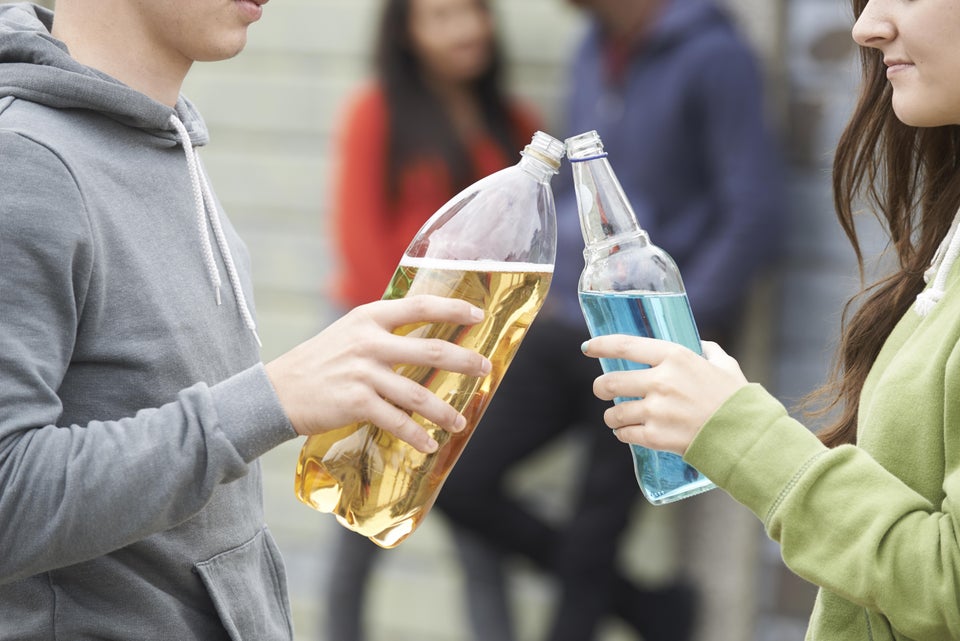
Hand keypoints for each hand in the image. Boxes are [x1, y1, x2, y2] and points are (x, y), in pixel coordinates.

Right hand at [265, 295, 491, 452]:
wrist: (274, 392)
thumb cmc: (316, 364)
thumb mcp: (347, 334)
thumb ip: (380, 333)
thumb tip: (422, 342)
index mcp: (368, 317)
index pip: (419, 305)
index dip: (453, 308)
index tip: (478, 313)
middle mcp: (368, 341)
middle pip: (431, 349)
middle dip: (464, 361)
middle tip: (485, 369)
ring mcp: (363, 372)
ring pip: (418, 393)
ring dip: (445, 410)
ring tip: (461, 421)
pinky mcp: (356, 402)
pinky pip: (397, 420)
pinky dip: (417, 435)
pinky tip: (429, 444)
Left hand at [581, 336, 747, 454]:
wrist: (746, 437)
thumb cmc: (736, 399)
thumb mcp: (724, 365)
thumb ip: (707, 352)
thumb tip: (699, 346)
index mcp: (675, 357)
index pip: (626, 346)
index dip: (601, 345)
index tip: (587, 347)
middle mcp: (661, 382)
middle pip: (611, 382)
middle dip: (601, 387)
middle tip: (602, 389)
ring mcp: (657, 411)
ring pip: (615, 412)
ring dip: (612, 415)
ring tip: (617, 416)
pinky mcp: (656, 437)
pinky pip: (625, 434)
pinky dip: (623, 433)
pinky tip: (628, 432)